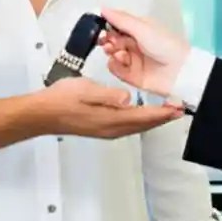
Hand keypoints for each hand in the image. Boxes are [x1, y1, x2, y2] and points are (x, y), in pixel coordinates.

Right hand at [37, 77, 182, 138]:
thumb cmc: (61, 100)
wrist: (42, 114)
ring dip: (152, 120)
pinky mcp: (101, 128)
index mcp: (110, 119)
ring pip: (136, 127)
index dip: (162, 113)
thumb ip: (108, 95)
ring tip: (165, 112)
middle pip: (143, 125)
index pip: (143, 117)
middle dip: (162, 118)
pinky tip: (141, 114)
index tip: (178, 109)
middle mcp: (111, 129)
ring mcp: (106, 130)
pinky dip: (140, 120)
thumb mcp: (86, 90)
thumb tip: (128, 99)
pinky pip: (127, 126)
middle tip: (179, 110)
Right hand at [98, 7, 190, 95]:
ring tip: (120, 54)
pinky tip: (120, 62)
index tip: (100, 27)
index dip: (107, 26)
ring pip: (113, 55)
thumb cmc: (165, 45)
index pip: (116, 25)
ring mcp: (133, 60)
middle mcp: (134, 44)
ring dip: (113, 53)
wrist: (179, 71)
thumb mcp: (142, 28)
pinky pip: (116, 70)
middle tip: (109, 43)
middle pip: (112, 40)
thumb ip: (121, 19)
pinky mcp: (131, 75)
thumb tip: (103, 8)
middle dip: (108, 40)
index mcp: (139, 29)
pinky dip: (115, 66)